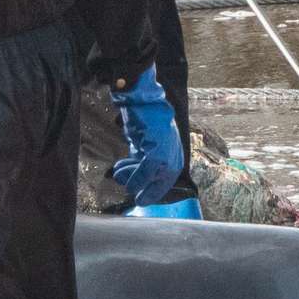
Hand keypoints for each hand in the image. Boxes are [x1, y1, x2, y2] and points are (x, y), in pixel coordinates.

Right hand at [109, 65, 183, 206]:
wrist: (140, 98)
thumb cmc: (141, 117)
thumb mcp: (144, 142)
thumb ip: (143, 157)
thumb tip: (135, 174)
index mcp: (174, 151)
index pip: (168, 177)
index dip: (155, 189)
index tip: (143, 197)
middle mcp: (174, 152)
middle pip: (165, 181)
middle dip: (150, 192)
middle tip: (138, 200)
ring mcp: (168, 151)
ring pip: (155, 177)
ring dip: (138, 183)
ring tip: (124, 182)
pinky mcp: (158, 148)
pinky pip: (147, 170)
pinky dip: (136, 177)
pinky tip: (124, 178)